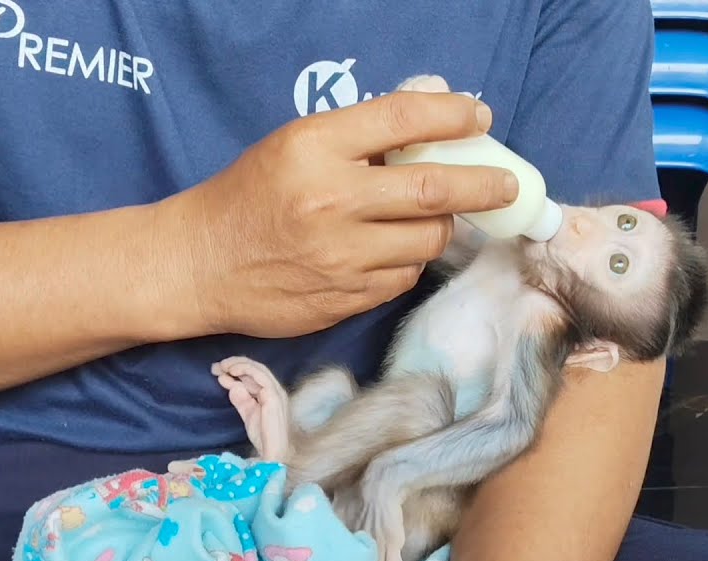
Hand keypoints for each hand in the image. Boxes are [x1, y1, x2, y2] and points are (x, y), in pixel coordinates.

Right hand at [163, 91, 518, 337]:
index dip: (452, 115)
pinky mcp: (345, 298)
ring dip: (440, 227)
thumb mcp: (293, 145)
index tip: (479, 117)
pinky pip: (403, 278)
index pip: (403, 120)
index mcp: (315, 148)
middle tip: (507, 183)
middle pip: (434, 189)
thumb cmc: (250, 196)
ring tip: (428, 218)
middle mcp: (332, 201)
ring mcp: (341, 256)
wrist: (200, 263)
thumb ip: (357, 138)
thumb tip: (433, 128)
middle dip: (484, 184)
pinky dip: (408, 262)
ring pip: (427, 240)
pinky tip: (389, 251)